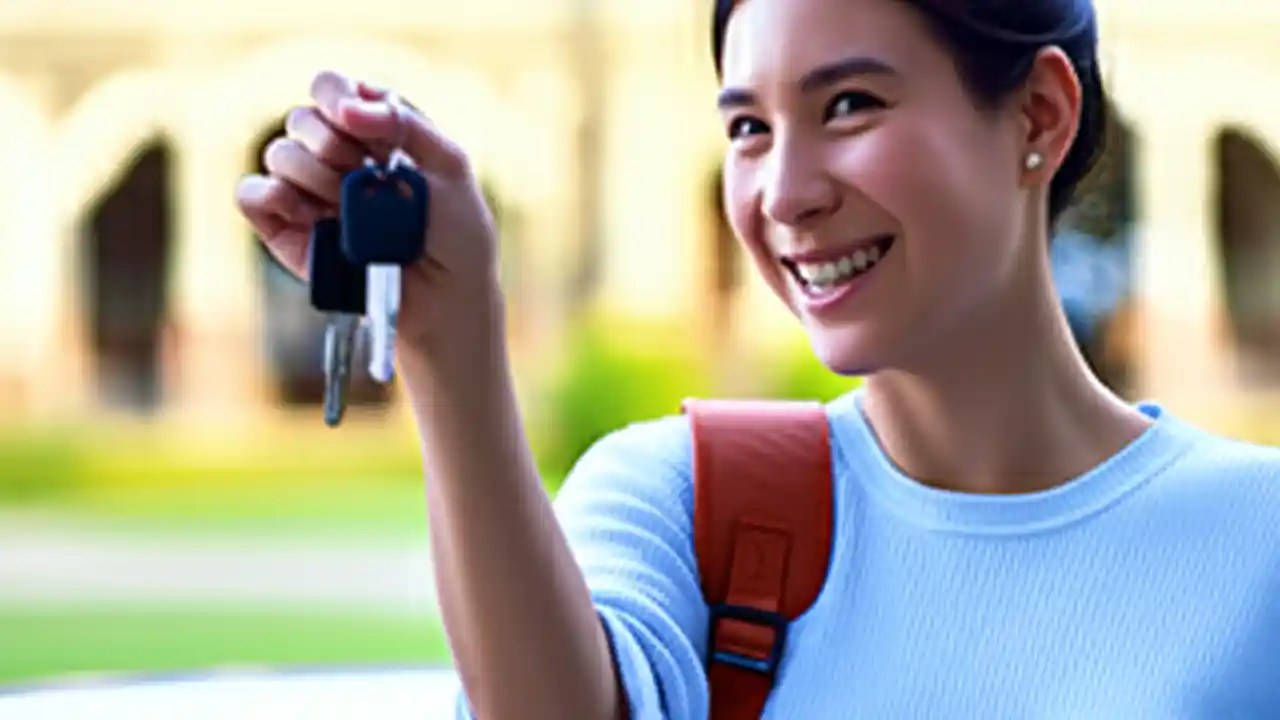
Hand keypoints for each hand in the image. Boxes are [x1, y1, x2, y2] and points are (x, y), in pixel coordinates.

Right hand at [235, 70, 502, 353]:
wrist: (445, 298)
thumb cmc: (456, 233)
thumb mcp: (450, 165)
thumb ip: (405, 122)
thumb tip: (348, 108)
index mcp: (371, 130)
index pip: (331, 88)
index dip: (335, 95)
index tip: (355, 121)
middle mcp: (334, 156)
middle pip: (302, 119)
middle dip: (335, 146)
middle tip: (367, 177)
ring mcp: (307, 192)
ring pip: (279, 154)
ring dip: (317, 177)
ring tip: (352, 211)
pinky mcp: (285, 229)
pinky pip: (251, 194)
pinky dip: (272, 196)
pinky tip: (311, 216)